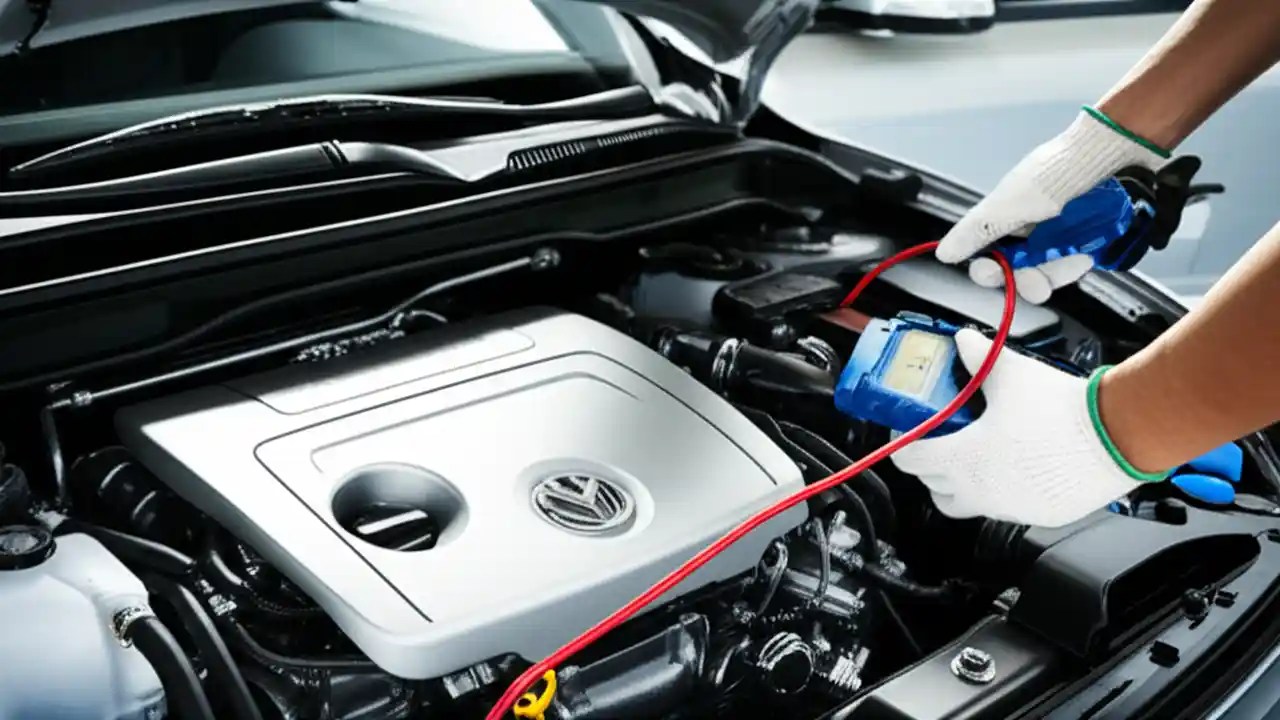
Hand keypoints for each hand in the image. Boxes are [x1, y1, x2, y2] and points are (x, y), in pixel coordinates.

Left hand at [891, 329, 1163, 526]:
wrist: (1115, 434)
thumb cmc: (1061, 409)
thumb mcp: (1011, 373)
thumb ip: (979, 357)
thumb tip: (963, 340)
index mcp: (963, 459)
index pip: (910, 461)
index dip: (903, 443)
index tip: (908, 431)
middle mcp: (980, 491)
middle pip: (933, 487)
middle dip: (930, 465)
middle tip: (939, 442)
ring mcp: (1009, 508)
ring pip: (966, 504)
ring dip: (960, 485)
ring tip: (973, 457)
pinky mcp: (1037, 516)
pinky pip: (1005, 509)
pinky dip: (1000, 493)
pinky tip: (1012, 468)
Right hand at [938, 109, 1167, 303]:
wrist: (1107, 156)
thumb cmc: (1053, 174)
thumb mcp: (1006, 204)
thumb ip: (975, 231)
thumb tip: (944, 253)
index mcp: (1005, 218)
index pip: (988, 255)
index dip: (988, 269)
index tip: (992, 271)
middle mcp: (1029, 229)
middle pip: (1018, 271)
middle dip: (1023, 279)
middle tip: (1032, 280)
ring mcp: (1058, 237)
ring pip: (1047, 273)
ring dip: (1053, 274)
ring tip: (1065, 262)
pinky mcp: (1086, 242)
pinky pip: (1074, 266)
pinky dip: (1076, 265)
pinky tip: (1081, 256)